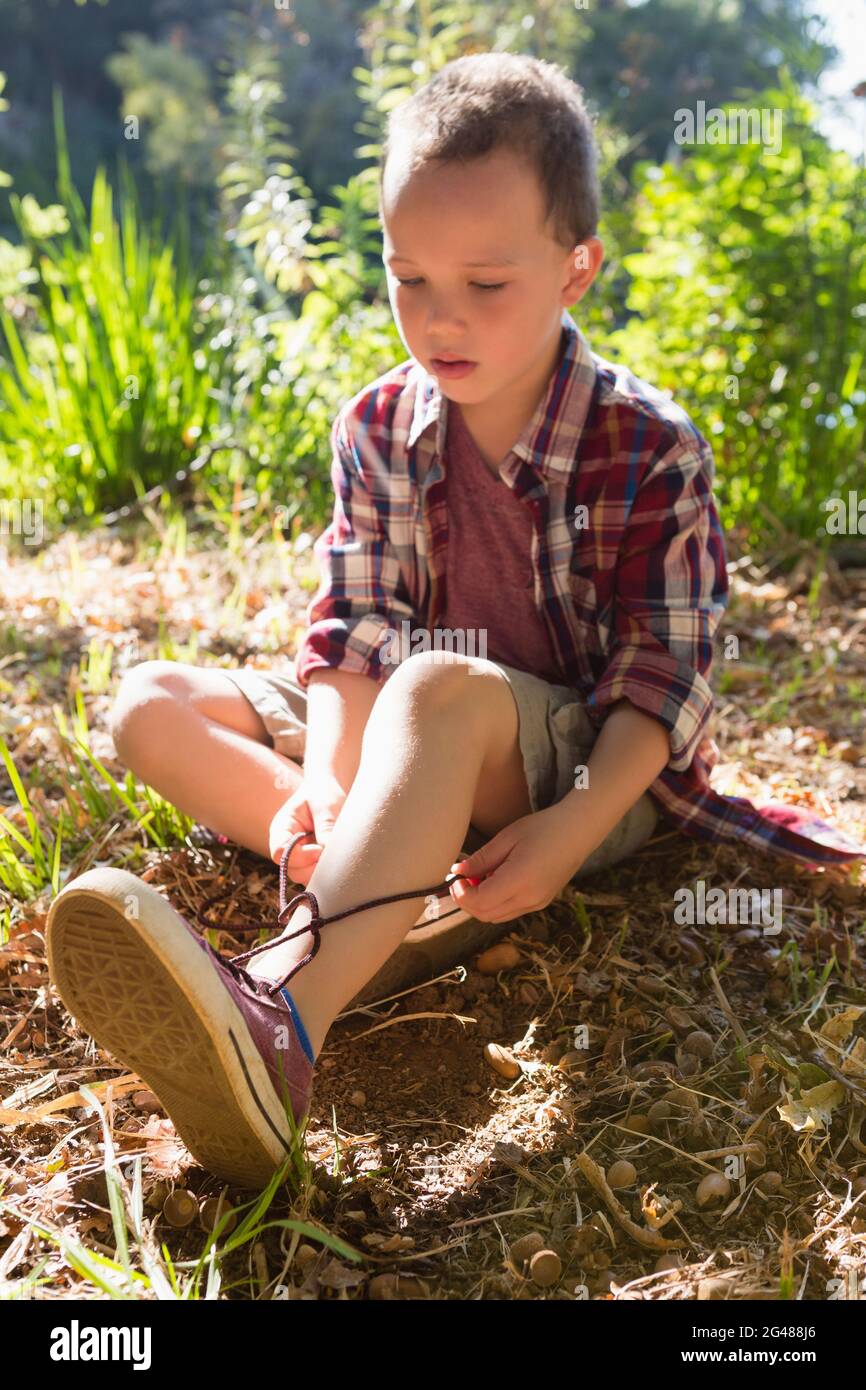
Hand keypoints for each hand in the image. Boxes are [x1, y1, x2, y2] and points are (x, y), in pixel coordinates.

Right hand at [268, 773, 347, 883]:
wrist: (329, 790)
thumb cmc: (324, 793)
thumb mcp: (326, 806)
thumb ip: (326, 828)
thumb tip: (330, 854)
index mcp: (282, 828)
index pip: (280, 852)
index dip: (300, 856)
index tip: (320, 849)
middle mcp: (287, 845)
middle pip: (291, 870)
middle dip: (312, 868)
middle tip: (332, 857)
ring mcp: (299, 855)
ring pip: (304, 876)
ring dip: (321, 872)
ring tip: (337, 857)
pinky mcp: (312, 861)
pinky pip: (315, 874)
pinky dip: (327, 872)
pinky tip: (338, 862)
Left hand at [448, 805, 585, 922]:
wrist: (578, 831)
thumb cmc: (543, 828)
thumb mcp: (507, 838)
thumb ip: (482, 859)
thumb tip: (458, 871)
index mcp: (520, 880)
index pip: (479, 901)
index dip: (461, 894)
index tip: (456, 878)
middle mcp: (529, 898)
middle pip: (485, 915)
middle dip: (467, 901)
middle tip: (462, 880)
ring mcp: (537, 904)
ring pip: (497, 917)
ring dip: (480, 904)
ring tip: (479, 879)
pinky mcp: (541, 903)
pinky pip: (510, 912)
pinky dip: (495, 904)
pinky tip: (496, 882)